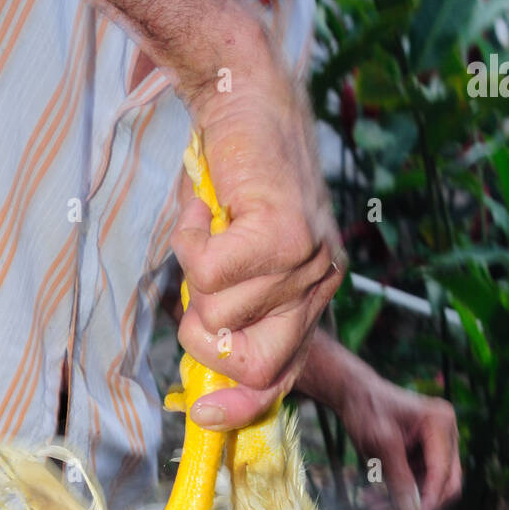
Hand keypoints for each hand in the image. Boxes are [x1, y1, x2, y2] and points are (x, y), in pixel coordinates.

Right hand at [172, 34, 342, 430]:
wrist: (243, 93)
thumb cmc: (229, 178)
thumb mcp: (232, 256)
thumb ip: (229, 310)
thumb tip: (205, 377)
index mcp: (312, 294)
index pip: (284, 376)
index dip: (243, 404)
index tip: (204, 415)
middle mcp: (319, 282)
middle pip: (258, 369)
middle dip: (207, 342)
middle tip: (197, 291)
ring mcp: (306, 261)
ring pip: (220, 318)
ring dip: (192, 273)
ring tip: (207, 227)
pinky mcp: (284, 235)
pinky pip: (209, 278)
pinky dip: (189, 245)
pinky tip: (205, 211)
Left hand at [298, 332, 460, 509]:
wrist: (356, 395)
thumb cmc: (368, 409)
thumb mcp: (381, 444)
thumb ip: (399, 478)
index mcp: (441, 423)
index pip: (442, 471)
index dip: (430, 500)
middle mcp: (447, 434)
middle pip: (446, 483)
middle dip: (420, 504)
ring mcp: (438, 446)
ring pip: (431, 488)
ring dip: (405, 502)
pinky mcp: (426, 456)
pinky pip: (418, 483)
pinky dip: (399, 494)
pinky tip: (376, 499)